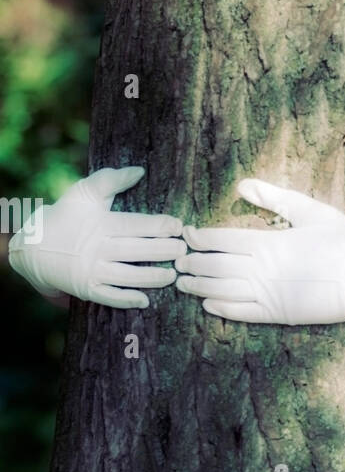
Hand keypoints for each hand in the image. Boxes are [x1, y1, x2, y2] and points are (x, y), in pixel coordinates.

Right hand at [7, 167, 186, 307]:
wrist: (33, 247)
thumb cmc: (65, 216)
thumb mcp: (83, 193)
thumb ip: (110, 180)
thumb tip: (139, 170)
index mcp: (100, 223)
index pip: (134, 224)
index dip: (158, 226)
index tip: (177, 226)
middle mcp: (97, 248)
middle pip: (136, 251)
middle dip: (162, 251)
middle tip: (183, 251)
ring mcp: (91, 270)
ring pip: (128, 276)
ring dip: (152, 278)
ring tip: (172, 276)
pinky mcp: (86, 289)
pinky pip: (110, 297)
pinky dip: (127, 300)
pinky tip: (146, 300)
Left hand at [175, 177, 344, 331]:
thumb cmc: (343, 242)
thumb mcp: (311, 211)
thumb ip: (275, 198)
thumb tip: (242, 185)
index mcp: (268, 242)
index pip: (223, 239)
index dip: (201, 238)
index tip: (186, 235)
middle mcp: (262, 269)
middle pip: (216, 265)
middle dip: (193, 263)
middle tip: (176, 260)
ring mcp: (268, 294)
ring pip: (223, 289)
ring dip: (199, 285)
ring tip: (182, 283)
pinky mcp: (277, 314)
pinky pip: (242, 313)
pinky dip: (222, 308)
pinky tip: (208, 305)